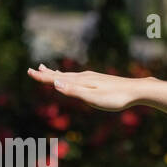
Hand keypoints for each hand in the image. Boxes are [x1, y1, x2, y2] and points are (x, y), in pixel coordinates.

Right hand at [27, 63, 150, 111]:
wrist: (137, 90)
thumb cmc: (116, 97)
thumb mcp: (93, 97)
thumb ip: (74, 91)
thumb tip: (55, 83)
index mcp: (81, 81)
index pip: (57, 79)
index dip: (43, 77)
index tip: (29, 72)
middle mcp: (85, 77)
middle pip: (62, 75)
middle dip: (47, 74)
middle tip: (33, 69)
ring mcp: (93, 78)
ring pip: (70, 75)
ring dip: (57, 73)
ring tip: (49, 70)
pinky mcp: (100, 81)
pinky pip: (80, 77)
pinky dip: (70, 76)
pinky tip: (74, 78)